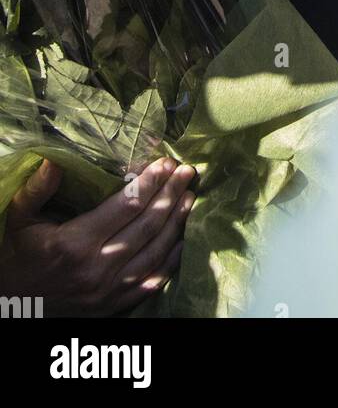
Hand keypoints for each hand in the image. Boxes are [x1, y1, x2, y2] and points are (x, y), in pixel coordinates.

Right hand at [0, 156, 195, 315]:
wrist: (14, 306)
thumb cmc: (19, 256)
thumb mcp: (19, 219)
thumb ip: (38, 189)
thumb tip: (55, 159)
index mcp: (75, 243)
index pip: (125, 206)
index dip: (150, 182)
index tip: (166, 163)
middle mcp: (97, 267)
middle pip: (146, 226)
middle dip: (171, 195)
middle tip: (187, 172)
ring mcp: (109, 290)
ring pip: (155, 253)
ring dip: (176, 223)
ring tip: (190, 197)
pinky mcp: (114, 305)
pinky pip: (152, 282)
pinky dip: (172, 259)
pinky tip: (183, 238)